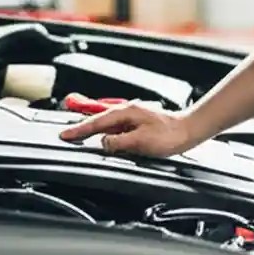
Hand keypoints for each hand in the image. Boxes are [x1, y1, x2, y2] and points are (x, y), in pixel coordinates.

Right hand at [58, 99, 199, 157]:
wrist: (188, 131)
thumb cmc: (169, 135)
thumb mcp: (140, 142)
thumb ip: (118, 143)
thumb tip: (103, 143)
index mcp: (125, 113)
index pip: (95, 123)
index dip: (79, 130)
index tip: (65, 135)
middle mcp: (127, 112)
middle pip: (98, 121)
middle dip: (82, 128)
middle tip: (66, 135)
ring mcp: (132, 116)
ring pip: (106, 124)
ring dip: (93, 130)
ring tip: (79, 137)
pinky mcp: (138, 123)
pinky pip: (115, 128)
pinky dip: (105, 133)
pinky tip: (103, 139)